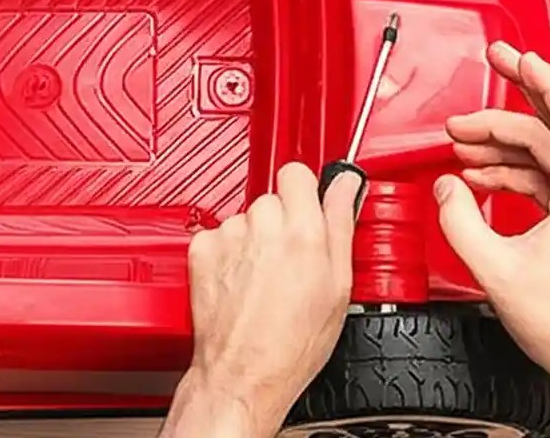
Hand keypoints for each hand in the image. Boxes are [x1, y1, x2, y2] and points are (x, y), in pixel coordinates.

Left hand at [167, 164, 360, 437]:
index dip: (305, 194)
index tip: (309, 212)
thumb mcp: (339, 285)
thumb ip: (342, 223)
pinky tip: (239, 283)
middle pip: (273, 199)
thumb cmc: (292, 344)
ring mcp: (229, 237)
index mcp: (303, 231)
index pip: (298, 174)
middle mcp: (263, 226)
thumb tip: (347, 185)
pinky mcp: (201, 250)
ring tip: (263, 281)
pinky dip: (227, 254)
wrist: (243, 376)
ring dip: (254, 239)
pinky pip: (219, 235)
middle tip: (290, 262)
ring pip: (246, 218)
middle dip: (282, 222)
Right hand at [436, 42, 549, 396]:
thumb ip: (461, 220)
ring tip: (465, 146)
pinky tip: (488, 177)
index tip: (518, 59)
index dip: (543, 82)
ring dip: (506, 149)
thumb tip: (448, 188)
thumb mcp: (496, 270)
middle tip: (471, 102)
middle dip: (505, 114)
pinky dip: (521, 174)